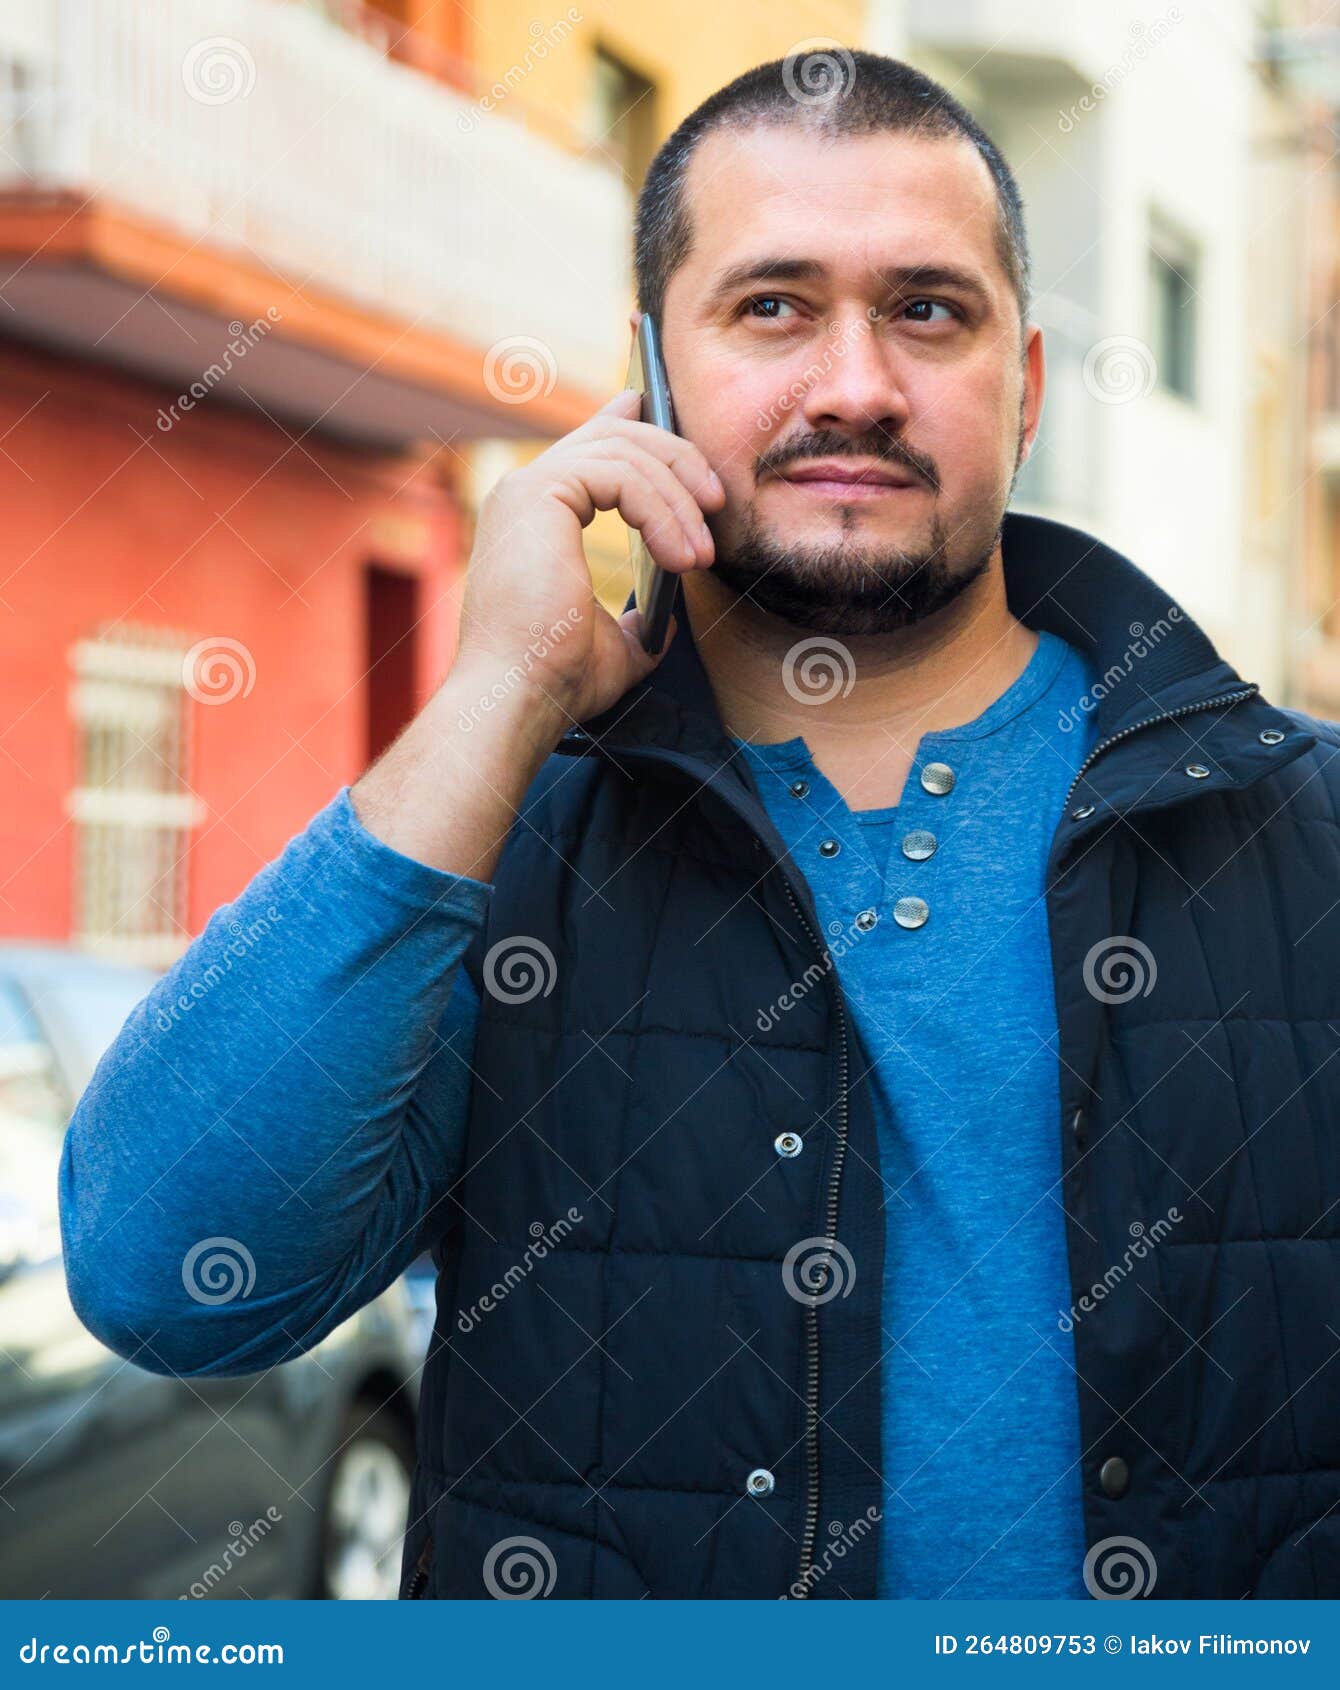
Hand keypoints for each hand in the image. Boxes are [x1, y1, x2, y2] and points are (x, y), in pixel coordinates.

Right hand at [454, 388, 723, 724]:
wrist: (518, 699)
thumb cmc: (555, 680)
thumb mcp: (615, 644)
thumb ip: (638, 619)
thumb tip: (667, 616)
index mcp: (536, 517)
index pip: (589, 446)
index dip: (631, 420)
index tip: (668, 415)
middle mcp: (525, 493)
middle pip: (615, 436)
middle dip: (676, 459)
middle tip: (715, 500)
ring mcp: (527, 488)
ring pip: (625, 452)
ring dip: (678, 500)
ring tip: (701, 554)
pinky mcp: (538, 494)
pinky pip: (621, 475)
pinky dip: (662, 511)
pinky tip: (680, 557)